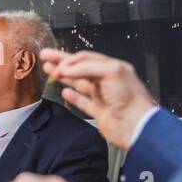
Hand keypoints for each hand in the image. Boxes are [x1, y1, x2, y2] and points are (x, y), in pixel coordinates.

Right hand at [41, 48, 155, 150]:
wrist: (135, 125)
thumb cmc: (129, 96)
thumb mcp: (111, 72)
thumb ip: (87, 67)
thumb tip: (65, 68)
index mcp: (112, 67)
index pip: (86, 58)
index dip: (70, 58)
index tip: (54, 60)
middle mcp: (106, 80)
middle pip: (79, 68)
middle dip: (62, 62)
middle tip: (45, 56)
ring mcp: (101, 96)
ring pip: (78, 83)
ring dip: (63, 76)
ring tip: (48, 70)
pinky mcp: (98, 111)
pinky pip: (82, 102)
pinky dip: (72, 97)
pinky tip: (64, 92)